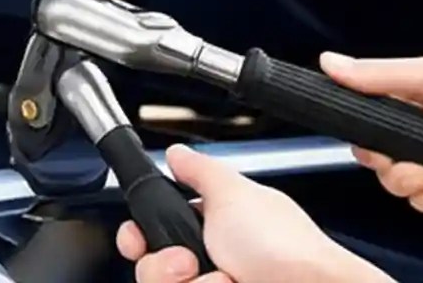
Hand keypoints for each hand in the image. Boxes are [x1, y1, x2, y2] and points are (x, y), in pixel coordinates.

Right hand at [116, 145, 393, 282]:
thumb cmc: (286, 248)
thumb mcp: (235, 193)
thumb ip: (199, 170)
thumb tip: (176, 152)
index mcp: (212, 228)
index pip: (153, 234)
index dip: (137, 236)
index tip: (136, 239)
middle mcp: (211, 261)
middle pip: (151, 267)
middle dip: (161, 263)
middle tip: (188, 260)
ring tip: (223, 279)